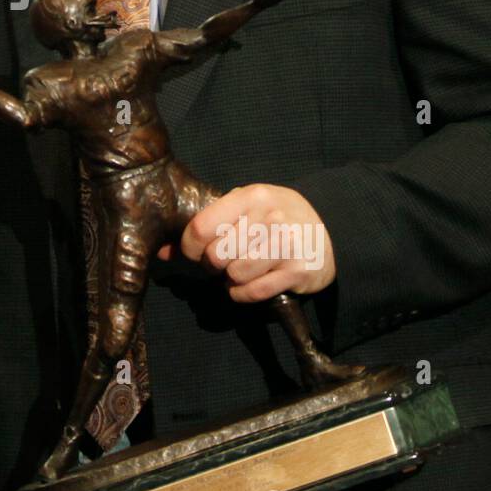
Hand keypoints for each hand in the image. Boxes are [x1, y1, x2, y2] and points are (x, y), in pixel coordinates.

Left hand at [157, 184, 335, 300]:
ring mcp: (286, 244)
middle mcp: (269, 218)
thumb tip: (161, 252)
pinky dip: (245, 292)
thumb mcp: (243, 208)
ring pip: (234, 275)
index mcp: (251, 197)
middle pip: (216, 255)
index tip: (196, 252)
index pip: (202, 227)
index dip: (191, 247)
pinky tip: (252, 282)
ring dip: (232, 279)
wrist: (330, 229)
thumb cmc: (274, 218)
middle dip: (213, 264)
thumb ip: (206, 225)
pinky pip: (253, 291)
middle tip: (224, 261)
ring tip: (242, 269)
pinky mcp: (298, 271)